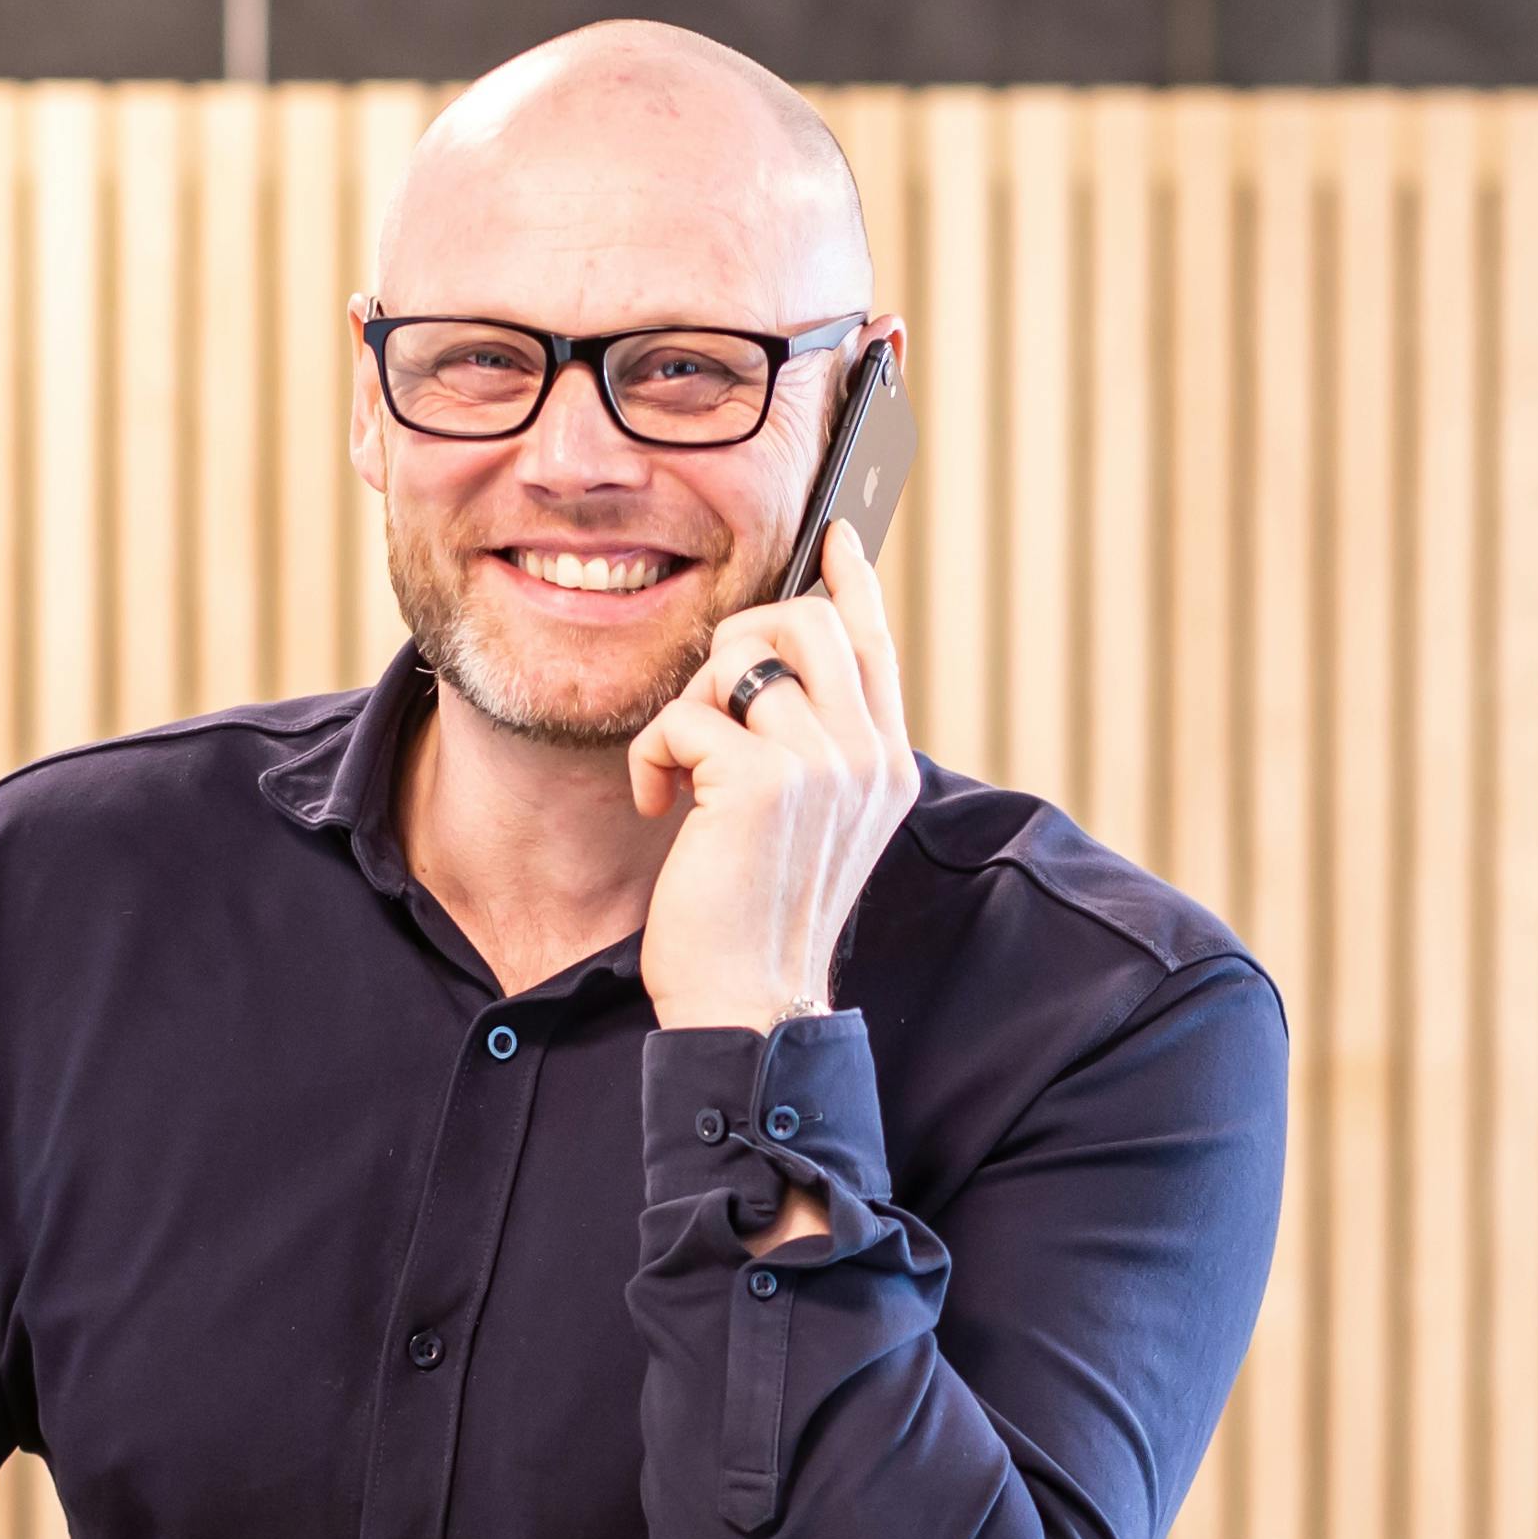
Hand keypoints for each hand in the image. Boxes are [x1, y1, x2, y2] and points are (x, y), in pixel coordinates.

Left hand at [629, 525, 917, 1039]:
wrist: (750, 1003)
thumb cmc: (758, 917)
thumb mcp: (809, 823)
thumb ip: (813, 746)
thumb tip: (772, 661)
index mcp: (885, 764)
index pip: (874, 643)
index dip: (851, 583)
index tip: (834, 536)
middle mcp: (867, 756)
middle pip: (806, 621)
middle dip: (737, 638)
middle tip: (706, 703)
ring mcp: (823, 764)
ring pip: (736, 659)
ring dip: (688, 709)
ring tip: (684, 775)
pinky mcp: (764, 780)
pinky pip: (683, 715)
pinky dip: (652, 757)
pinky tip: (660, 807)